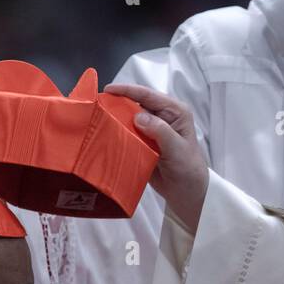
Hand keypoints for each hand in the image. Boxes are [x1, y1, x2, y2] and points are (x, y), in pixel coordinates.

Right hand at [104, 82, 208, 230]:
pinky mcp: (143, 141)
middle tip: (97, 104)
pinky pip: (127, 133)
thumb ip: (160, 131)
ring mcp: (151, 129)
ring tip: (96, 116)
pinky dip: (117, 132)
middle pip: (136, 103)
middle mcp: (162, 116)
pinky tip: (104, 133)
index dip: (128, 90)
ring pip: (129, 118)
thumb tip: (138, 116)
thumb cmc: (188, 169)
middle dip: (118, 103)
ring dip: (115, 118)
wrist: (187, 193)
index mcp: (175, 111)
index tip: (108, 90)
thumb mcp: (177, 149)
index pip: (149, 95)